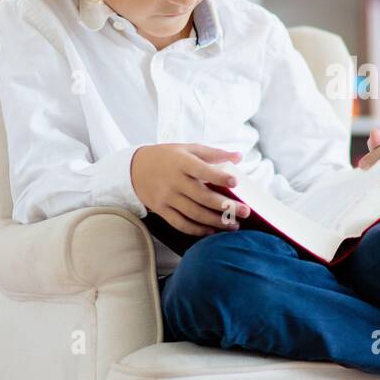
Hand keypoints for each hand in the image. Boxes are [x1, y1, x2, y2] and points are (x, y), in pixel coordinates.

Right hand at [130, 143, 250, 236]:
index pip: (202, 170)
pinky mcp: (161, 210)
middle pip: (202, 197)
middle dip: (226, 206)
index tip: (236, 181)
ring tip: (234, 225)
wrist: (134, 168)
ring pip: (194, 214)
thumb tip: (239, 156)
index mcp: (182, 162)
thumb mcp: (187, 148)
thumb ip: (213, 153)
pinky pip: (181, 224)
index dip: (219, 176)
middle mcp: (174, 181)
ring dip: (216, 222)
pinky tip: (212, 231)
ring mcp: (167, 198)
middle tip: (245, 212)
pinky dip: (197, 230)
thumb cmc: (167, 157)